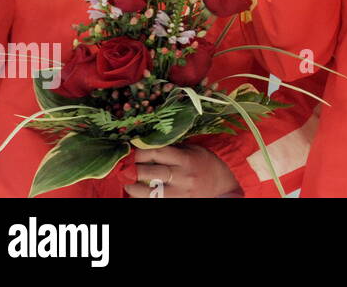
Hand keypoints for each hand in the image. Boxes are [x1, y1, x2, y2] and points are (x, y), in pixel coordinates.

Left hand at [126, 144, 240, 197]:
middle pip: (150, 171)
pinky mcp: (177, 202)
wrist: (221, 186)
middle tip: (124, 167)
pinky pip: (156, 201)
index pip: (157, 152)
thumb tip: (148, 144)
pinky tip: (137, 193)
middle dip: (133, 169)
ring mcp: (180, 192)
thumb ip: (173, 149)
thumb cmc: (205, 164)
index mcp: (185, 158)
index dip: (140, 151)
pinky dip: (144, 198)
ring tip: (127, 183)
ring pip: (150, 192)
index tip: (132, 151)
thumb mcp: (193, 150)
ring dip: (134, 187)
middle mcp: (182, 176)